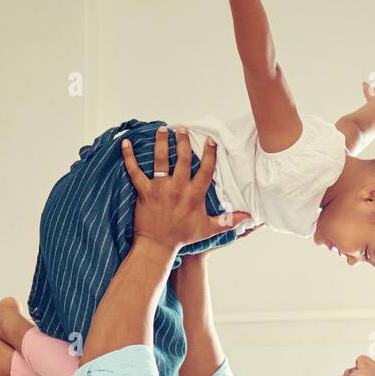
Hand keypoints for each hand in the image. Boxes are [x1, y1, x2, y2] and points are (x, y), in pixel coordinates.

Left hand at [120, 126, 250, 254]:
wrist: (158, 246)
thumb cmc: (182, 237)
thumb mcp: (207, 229)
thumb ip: (227, 221)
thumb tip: (248, 217)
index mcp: (194, 195)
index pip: (205, 170)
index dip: (209, 154)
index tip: (210, 140)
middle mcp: (178, 188)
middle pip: (182, 159)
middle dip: (183, 141)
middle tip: (183, 129)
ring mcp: (160, 189)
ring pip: (161, 159)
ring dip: (161, 142)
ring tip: (163, 130)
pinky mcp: (144, 192)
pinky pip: (134, 171)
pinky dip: (129, 157)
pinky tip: (126, 143)